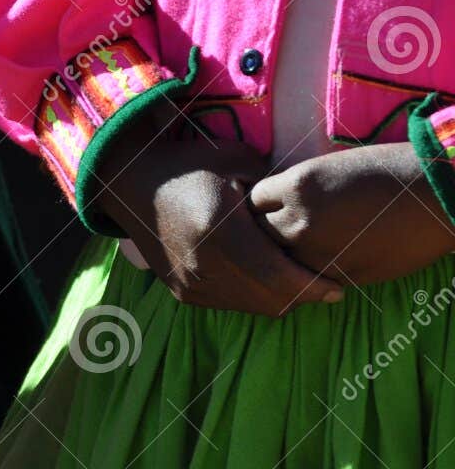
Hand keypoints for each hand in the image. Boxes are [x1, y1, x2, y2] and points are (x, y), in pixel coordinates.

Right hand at [95, 124, 341, 316]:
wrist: (131, 183)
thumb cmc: (191, 165)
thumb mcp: (239, 161)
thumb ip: (276, 193)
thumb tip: (316, 214)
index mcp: (219, 229)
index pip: (278, 276)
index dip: (313, 287)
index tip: (338, 288)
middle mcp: (202, 263)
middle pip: (270, 299)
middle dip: (301, 296)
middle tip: (323, 282)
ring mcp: (189, 282)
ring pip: (252, 306)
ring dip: (278, 298)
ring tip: (295, 279)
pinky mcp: (183, 291)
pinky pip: (231, 303)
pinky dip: (253, 295)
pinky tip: (262, 275)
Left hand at [250, 143, 454, 286]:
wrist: (439, 197)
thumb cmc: (390, 172)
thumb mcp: (330, 168)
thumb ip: (296, 190)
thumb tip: (273, 208)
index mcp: (297, 186)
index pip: (253, 200)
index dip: (261, 203)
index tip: (269, 205)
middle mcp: (299, 220)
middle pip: (258, 233)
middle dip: (265, 231)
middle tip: (277, 229)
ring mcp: (318, 252)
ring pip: (279, 260)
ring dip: (284, 256)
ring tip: (298, 246)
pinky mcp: (339, 274)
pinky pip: (307, 277)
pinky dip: (308, 272)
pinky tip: (321, 260)